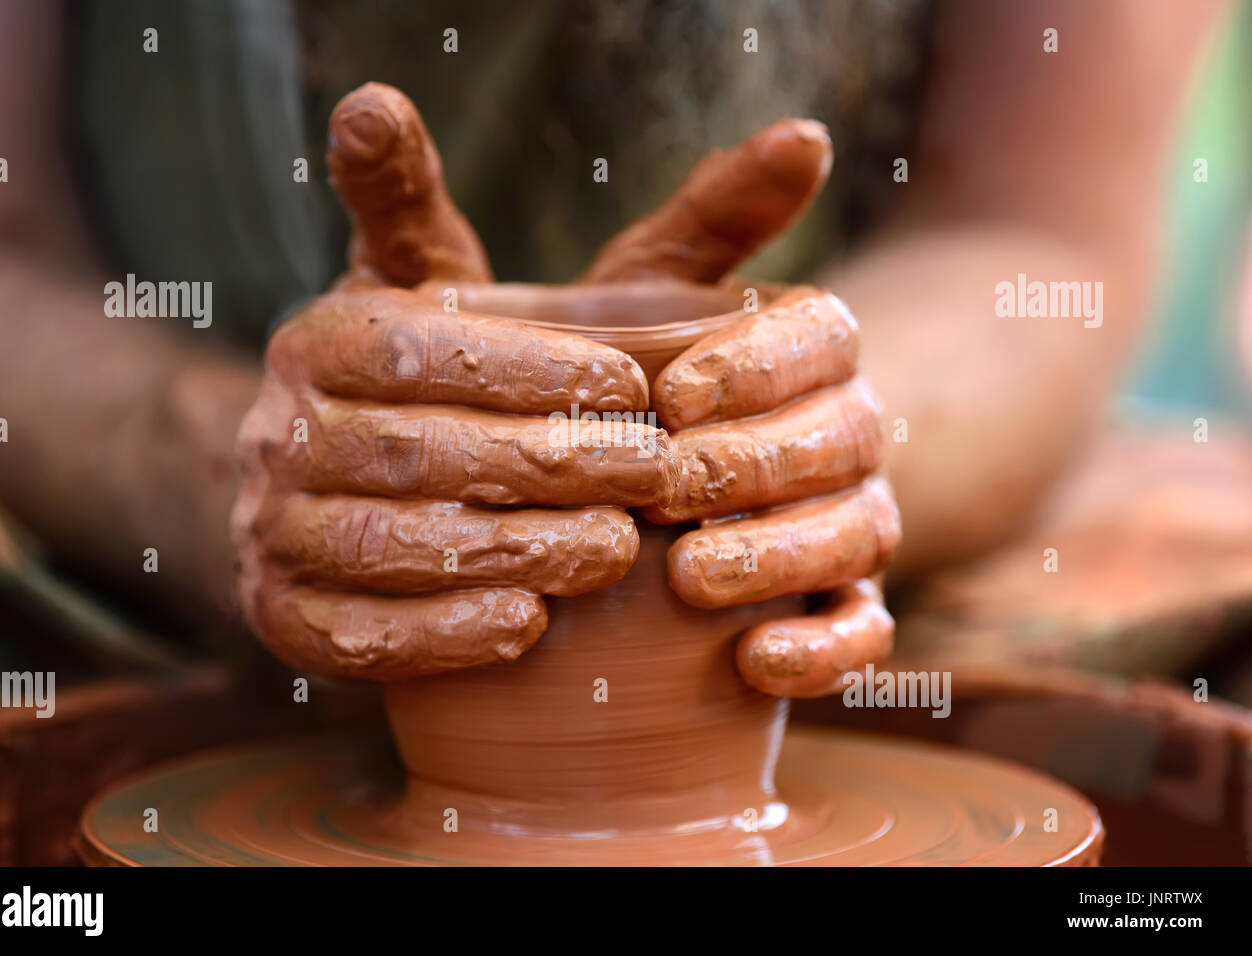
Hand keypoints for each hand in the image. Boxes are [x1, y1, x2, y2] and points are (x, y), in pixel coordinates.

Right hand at [231, 84, 673, 681]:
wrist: (341, 482)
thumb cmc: (457, 379)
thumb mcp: (491, 290)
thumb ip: (596, 218)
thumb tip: (794, 139)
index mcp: (326, 334)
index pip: (425, 346)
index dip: (534, 370)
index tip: (634, 387)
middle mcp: (278, 426)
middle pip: (415, 449)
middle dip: (542, 465)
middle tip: (651, 476)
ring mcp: (268, 526)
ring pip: (386, 545)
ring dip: (507, 549)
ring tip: (612, 551)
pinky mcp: (279, 616)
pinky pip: (351, 636)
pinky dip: (439, 632)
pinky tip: (528, 624)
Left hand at [584, 118, 901, 696]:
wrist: (676, 467)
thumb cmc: (650, 367)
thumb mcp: (663, 284)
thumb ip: (717, 218)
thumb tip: (807, 134)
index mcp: (815, 346)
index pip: (822, 339)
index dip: (757, 365)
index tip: (674, 392)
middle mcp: (851, 428)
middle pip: (842, 440)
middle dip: (756, 465)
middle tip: (665, 488)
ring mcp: (856, 517)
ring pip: (858, 534)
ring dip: (781, 557)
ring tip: (691, 578)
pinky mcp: (848, 602)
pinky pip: (866, 631)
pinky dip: (822, 651)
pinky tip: (752, 663)